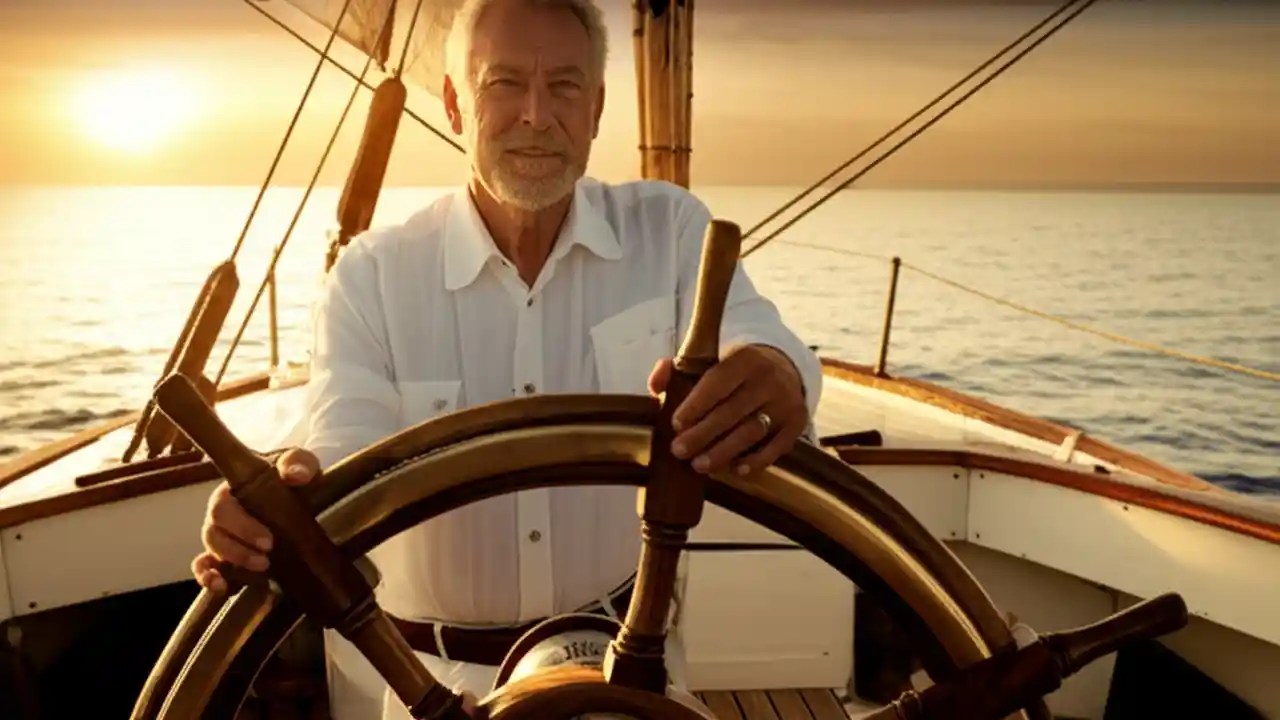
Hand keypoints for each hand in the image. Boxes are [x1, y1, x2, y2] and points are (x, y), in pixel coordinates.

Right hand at [190, 447, 320, 592]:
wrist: (300, 497)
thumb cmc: (293, 477)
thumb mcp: (300, 465)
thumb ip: (298, 463)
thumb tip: (294, 474)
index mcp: (232, 489)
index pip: (222, 505)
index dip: (240, 526)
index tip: (268, 540)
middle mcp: (220, 513)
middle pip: (215, 530)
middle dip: (240, 545)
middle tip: (269, 551)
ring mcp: (220, 535)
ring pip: (212, 548)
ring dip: (234, 560)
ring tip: (264, 567)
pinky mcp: (223, 556)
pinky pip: (204, 567)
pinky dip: (208, 577)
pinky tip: (221, 587)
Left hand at [647, 344, 807, 476]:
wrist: (783, 368)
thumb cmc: (733, 372)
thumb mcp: (707, 360)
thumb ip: (675, 369)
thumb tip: (655, 386)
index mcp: (745, 358)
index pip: (717, 383)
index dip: (695, 405)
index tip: (676, 424)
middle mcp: (769, 378)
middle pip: (731, 412)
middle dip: (702, 434)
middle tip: (678, 451)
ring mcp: (786, 401)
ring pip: (751, 431)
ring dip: (723, 452)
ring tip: (699, 465)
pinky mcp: (797, 422)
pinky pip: (777, 447)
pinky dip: (756, 461)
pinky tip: (735, 470)